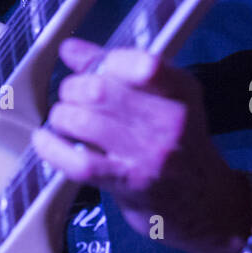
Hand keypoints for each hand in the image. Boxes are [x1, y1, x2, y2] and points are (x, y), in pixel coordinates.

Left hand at [31, 37, 250, 252]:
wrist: (206, 204)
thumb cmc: (178, 145)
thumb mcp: (164, 100)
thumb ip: (117, 69)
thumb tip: (70, 49)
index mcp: (181, 90)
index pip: (144, 63)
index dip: (108, 61)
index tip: (93, 67)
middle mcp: (171, 121)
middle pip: (103, 90)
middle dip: (73, 88)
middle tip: (71, 96)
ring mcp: (151, 154)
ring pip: (86, 121)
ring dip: (62, 116)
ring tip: (63, 119)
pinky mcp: (130, 183)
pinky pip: (80, 162)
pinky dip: (53, 148)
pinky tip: (46, 141)